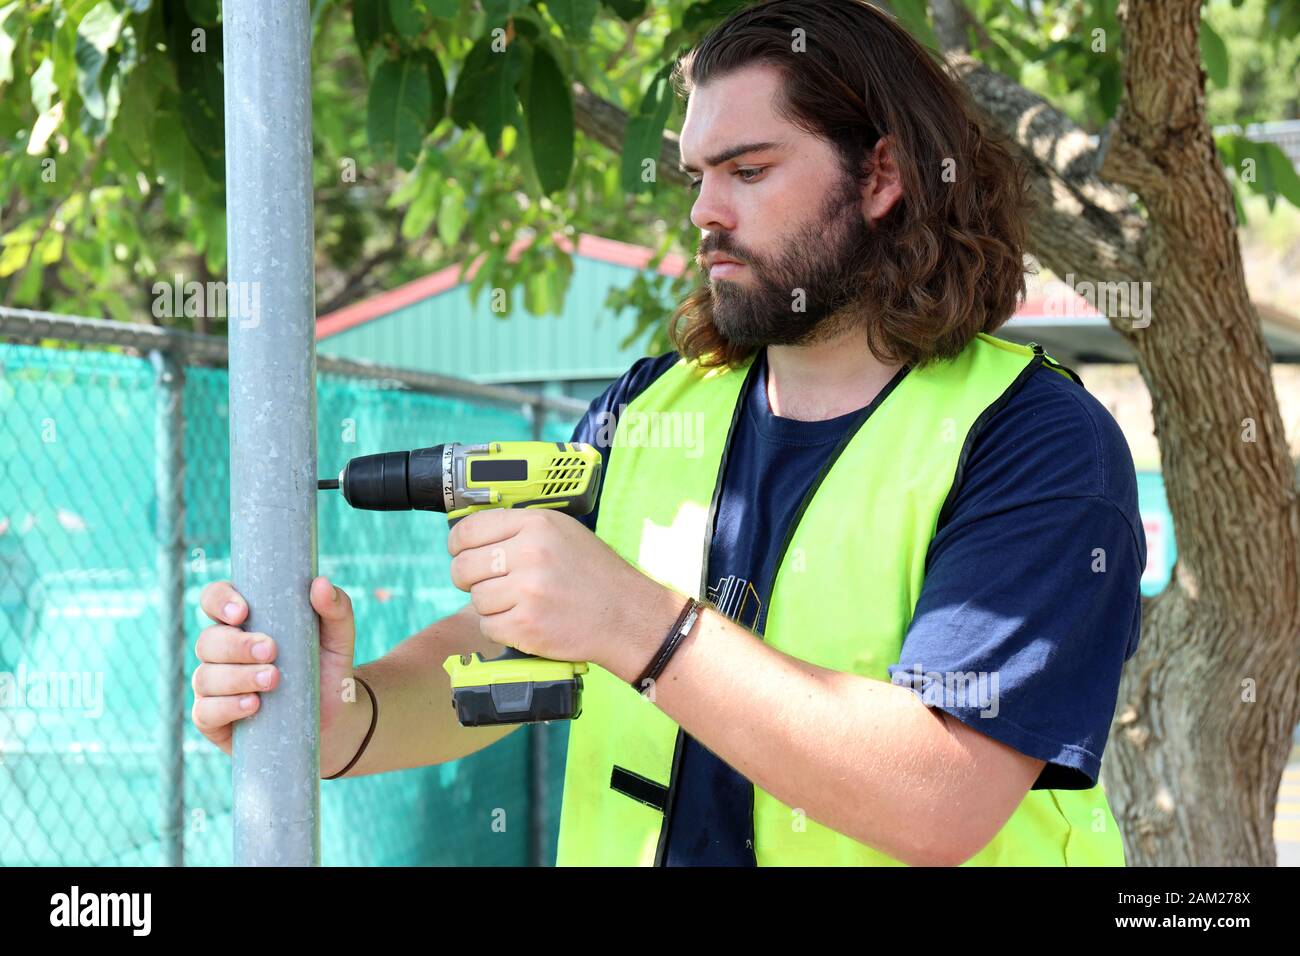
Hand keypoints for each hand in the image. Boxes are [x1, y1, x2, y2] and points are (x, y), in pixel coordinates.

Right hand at [190, 576, 359, 764]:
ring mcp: (215, 686)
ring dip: (237, 677)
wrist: (335, 717)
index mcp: (244, 622)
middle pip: (208, 640)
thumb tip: (319, 583)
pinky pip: (205, 713)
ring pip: (205, 676)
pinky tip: (253, 705)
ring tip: (272, 680)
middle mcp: (222, 652)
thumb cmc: (327, 667)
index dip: (219, 601)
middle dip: (237, 645)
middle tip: (272, 650)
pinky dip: (226, 707)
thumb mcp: (338, 636)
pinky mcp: (215, 720)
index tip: (242, 612)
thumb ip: (335, 607)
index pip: (214, 599)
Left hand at [447, 508, 675, 671]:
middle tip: (489, 583)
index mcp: (537, 523)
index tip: (462, 553)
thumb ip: (520, 529)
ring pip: (476, 599)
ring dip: (491, 605)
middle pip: (463, 567)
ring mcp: (527, 592)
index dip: (458, 545)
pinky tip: (526, 620)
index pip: (467, 530)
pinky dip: (501, 628)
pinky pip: (488, 626)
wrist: (627, 616)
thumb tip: (472, 535)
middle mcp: (530, 553)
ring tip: (520, 602)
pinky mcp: (526, 626)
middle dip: (468, 578)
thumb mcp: (563, 532)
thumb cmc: (595, 574)